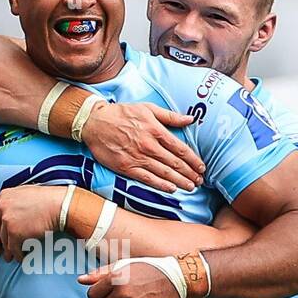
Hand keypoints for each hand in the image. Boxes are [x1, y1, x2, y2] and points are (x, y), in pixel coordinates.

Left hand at [0, 185, 66, 260]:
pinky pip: (13, 249)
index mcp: (3, 196)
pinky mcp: (15, 233)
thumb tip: (9, 213)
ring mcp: (7, 220)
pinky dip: (18, 255)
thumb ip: (13, 202)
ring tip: (10, 257)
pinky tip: (22, 258)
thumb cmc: (49, 200)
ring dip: (7, 252)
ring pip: (3, 242)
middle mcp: (2, 207)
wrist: (60, 205)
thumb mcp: (25, 194)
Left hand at [79, 261, 180, 297]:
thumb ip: (99, 274)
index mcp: (115, 278)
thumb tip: (80, 280)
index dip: (99, 294)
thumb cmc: (145, 269)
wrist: (173, 278)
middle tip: (123, 295)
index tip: (109, 290)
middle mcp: (123, 293)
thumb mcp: (122, 266)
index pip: (92, 296)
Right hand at [82, 102, 203, 191]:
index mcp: (156, 130)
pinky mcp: (127, 167)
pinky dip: (161, 185)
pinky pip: (148, 179)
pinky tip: (172, 189)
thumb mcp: (147, 108)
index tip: (202, 167)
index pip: (181, 149)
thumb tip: (190, 119)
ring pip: (164, 172)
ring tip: (191, 187)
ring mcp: (138, 158)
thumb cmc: (122, 114)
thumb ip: (170, 116)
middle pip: (175, 163)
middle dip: (190, 173)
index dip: (193, 160)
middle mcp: (149, 146)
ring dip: (180, 181)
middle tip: (200, 180)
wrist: (95, 123)